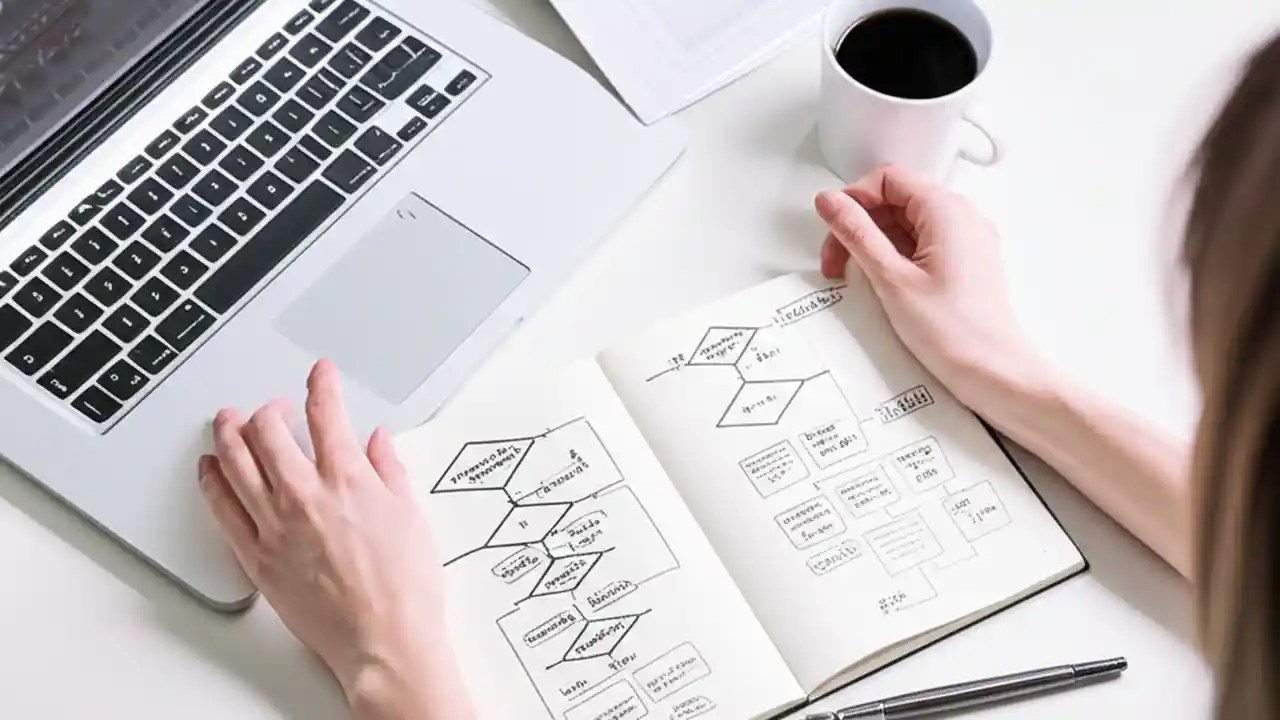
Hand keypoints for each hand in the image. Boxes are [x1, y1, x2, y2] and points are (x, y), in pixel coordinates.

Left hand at [198, 360, 472, 719]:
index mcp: (350, 481)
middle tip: (271, 405)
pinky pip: (223, 510)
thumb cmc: (405, 590)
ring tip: (226, 420)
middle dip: (268, 408)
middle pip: (270, 433)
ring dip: (228, 434)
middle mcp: (306, 496)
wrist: (385, 642)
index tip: (318, 374)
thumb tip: (378, 442)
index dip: (321, 385)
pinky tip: (209, 470)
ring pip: (237, 464)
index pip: (327, 415)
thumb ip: (390, 471)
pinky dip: (211, 483)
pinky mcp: (257, 558)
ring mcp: (276, 527)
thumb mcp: (412, 517)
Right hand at [815, 165, 1049, 411]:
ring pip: (906, 224)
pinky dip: (895, 257)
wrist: (993, 372)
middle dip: (859, 226)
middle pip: (895, 200)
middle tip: (836, 262)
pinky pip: (922, 244)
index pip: (888, 179)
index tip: (833, 226)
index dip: (854, 199)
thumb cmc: (953, 332)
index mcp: (946, 210)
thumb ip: (856, 233)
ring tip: (857, 279)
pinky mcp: (965, 261)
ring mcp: (966, 239)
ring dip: (874, 244)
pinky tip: (883, 284)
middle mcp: (961, 216)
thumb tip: (830, 202)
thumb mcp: (890, 278)